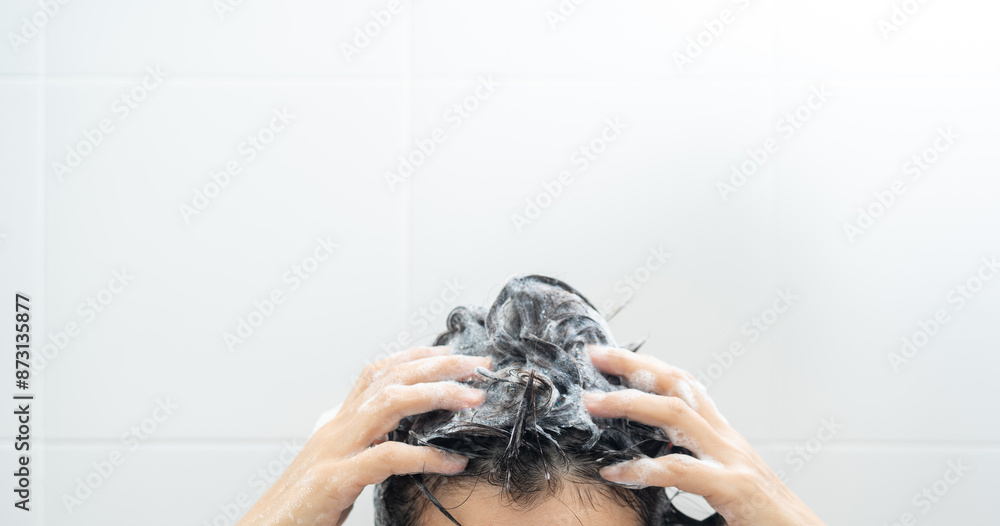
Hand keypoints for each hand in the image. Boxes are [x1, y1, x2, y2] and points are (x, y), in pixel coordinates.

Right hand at [239, 346, 488, 525]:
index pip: (378, 372)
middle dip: (439, 365)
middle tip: (480, 364)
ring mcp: (335, 451)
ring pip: (390, 403)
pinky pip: (387, 458)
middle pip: (391, 377)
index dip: (416, 355)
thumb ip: (360, 448)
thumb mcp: (337, 468)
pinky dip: (425, 456)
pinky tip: (453, 460)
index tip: (453, 352)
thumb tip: (393, 442)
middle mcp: (336, 428)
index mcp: (338, 423)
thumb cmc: (303, 506)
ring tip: (473, 399)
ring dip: (436, 394)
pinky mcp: (335, 480)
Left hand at [582, 345, 823, 525]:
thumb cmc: (764, 519)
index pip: (683, 387)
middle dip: (634, 367)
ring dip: (630, 404)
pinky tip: (616, 472)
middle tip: (595, 357)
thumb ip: (693, 467)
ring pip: (676, 415)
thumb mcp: (724, 484)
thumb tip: (651, 463)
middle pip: (677, 386)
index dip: (648, 366)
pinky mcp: (734, 489)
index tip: (610, 358)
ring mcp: (732, 461)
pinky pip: (680, 470)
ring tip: (593, 403)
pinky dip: (643, 469)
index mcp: (723, 438)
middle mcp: (727, 441)